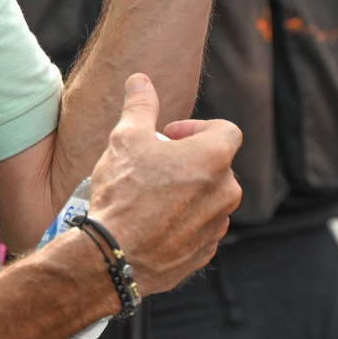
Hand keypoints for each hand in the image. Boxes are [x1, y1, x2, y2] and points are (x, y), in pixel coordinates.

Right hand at [82, 74, 243, 293]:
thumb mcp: (126, 139)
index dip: (198, 128)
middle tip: (157, 165)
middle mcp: (225, 193)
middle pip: (217, 165)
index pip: (226, 130)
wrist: (111, 257)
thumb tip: (140, 80)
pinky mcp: (204, 253)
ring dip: (189, 192)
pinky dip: (184, 222)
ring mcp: (217, 225)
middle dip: (190, 161)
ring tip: (153, 196)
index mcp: (215, 159)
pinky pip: (201, 229)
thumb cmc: (122, 194)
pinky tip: (154, 223)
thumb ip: (141, 106)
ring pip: (210, 199)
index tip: (171, 136)